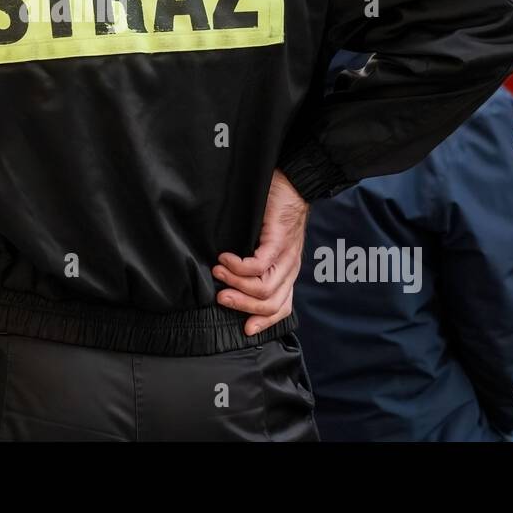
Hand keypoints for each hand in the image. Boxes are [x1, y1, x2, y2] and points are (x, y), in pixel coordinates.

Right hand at [212, 170, 309, 336]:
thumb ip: (256, 263)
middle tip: (221, 298)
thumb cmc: (275, 212)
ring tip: (218, 273)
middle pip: (270, 303)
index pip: (281, 308)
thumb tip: (231, 280)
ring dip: (237, 285)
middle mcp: (290, 268)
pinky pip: (259, 265)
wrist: (293, 184)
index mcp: (288, 272)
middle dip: (242, 305)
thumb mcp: (267, 243)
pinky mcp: (278, 241)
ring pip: (264, 288)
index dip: (264, 322)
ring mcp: (286, 256)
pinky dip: (238, 266)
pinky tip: (226, 258)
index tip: (244, 328)